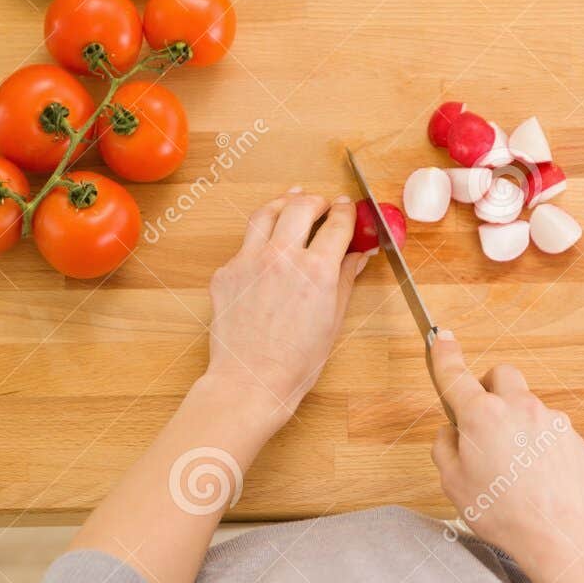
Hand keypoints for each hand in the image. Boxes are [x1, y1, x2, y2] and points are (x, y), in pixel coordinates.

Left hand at [205, 188, 361, 431]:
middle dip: (315, 200)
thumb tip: (357, 256)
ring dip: (283, 203)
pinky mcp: (226, 273)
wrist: (251, 381)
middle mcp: (282, 258)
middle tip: (320, 205)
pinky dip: (259, 241)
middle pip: (300, 206)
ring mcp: (249, 262)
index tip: (345, 208)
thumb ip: (345, 279)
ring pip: (266, 213)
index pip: (336, 224)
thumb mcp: (332, 320)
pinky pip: (244, 245)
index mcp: (316, 270)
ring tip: (291, 202)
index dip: (344, 212)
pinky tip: (266, 249)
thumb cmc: (295, 362)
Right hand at [429, 330, 583, 582]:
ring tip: (510, 465)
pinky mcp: (570, 437)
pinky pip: (547, 429)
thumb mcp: (452, 483)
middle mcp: (518, 407)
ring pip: (526, 404)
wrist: (555, 534)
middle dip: (489, 387)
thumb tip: (452, 432)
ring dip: (515, 421)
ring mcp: (549, 420)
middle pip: (501, 374)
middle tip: (481, 418)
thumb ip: (445, 447)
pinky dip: (537, 443)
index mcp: (481, 415)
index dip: (445, 354)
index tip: (441, 339)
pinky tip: (533, 475)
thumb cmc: (502, 512)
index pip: (455, 373)